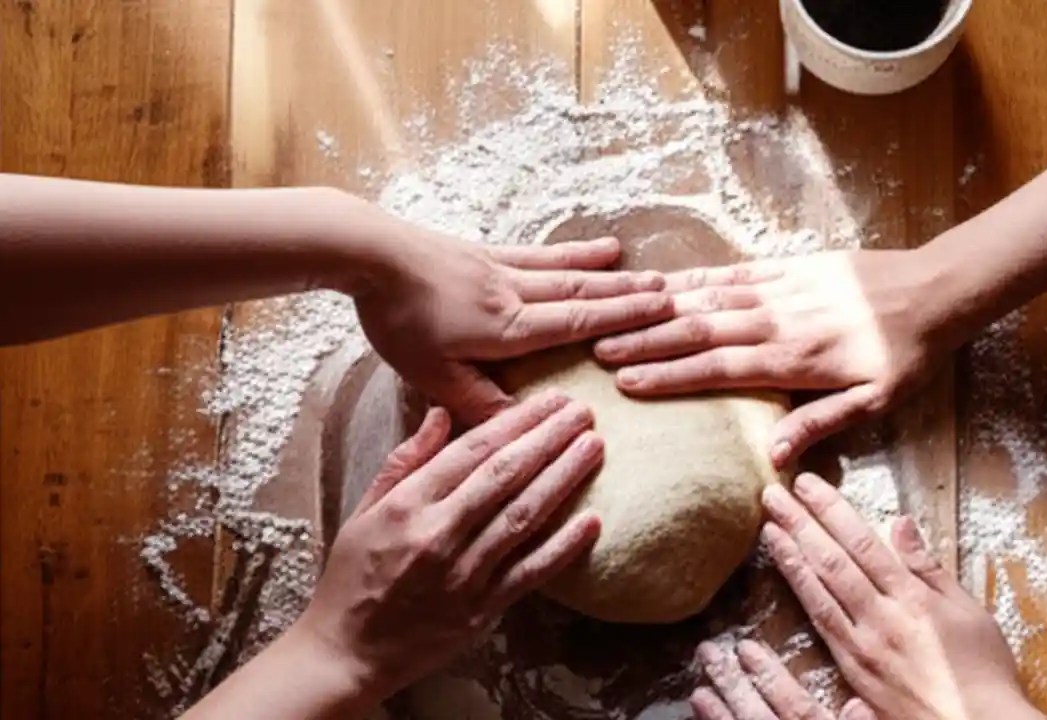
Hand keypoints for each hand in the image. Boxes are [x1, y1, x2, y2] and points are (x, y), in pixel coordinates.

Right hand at [292, 391, 603, 702]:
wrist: (347, 653)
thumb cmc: (354, 576)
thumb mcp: (365, 510)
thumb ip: (405, 461)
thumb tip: (441, 414)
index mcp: (408, 505)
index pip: (472, 450)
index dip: (516, 420)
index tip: (548, 399)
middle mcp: (438, 534)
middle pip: (505, 476)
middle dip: (548, 438)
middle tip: (583, 411)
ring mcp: (464, 574)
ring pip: (524, 516)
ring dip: (563, 478)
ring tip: (593, 448)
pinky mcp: (482, 610)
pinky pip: (531, 573)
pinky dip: (564, 547)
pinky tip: (593, 521)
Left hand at [356, 220, 673, 423]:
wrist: (368, 254)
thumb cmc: (398, 320)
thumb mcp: (433, 375)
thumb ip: (480, 403)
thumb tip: (524, 429)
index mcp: (509, 328)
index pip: (578, 326)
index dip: (623, 322)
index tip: (661, 315)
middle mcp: (515, 294)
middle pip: (582, 295)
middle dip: (627, 295)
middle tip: (668, 290)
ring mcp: (500, 268)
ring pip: (564, 271)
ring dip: (604, 271)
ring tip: (635, 264)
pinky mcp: (482, 252)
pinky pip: (537, 253)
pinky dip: (567, 252)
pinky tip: (584, 249)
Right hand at [592, 250, 953, 465]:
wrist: (936, 290)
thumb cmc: (906, 356)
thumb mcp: (876, 402)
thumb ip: (822, 422)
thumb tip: (772, 455)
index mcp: (795, 359)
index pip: (718, 368)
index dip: (670, 375)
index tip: (626, 381)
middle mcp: (778, 320)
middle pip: (700, 330)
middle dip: (646, 340)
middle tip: (598, 349)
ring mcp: (779, 288)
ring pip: (708, 297)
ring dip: (659, 309)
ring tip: (616, 316)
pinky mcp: (787, 267)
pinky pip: (731, 272)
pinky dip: (693, 278)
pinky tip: (663, 283)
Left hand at [690, 640, 877, 719]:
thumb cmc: (894, 719)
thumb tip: (860, 702)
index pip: (798, 710)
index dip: (772, 679)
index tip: (746, 648)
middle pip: (760, 719)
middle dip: (733, 685)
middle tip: (708, 651)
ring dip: (720, 714)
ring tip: (698, 689)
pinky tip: (698, 712)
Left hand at [754, 474, 1041, 719]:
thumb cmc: (983, 671)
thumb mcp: (968, 611)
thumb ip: (928, 567)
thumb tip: (900, 523)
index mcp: (912, 599)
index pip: (861, 542)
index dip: (830, 510)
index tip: (807, 485)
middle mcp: (881, 619)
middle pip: (831, 562)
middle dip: (800, 524)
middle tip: (772, 495)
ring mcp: (863, 647)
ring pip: (818, 592)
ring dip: (790, 556)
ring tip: (768, 527)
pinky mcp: (853, 671)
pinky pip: (820, 626)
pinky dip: (801, 596)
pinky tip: (786, 577)